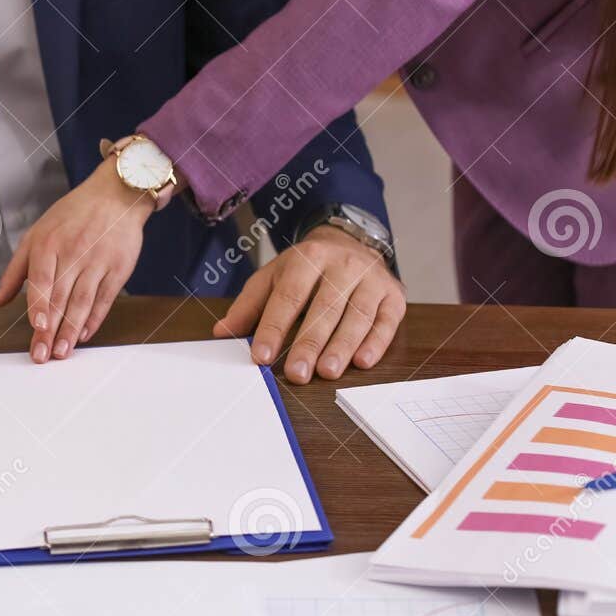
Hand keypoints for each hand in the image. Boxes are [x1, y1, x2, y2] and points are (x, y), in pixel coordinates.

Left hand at [0, 160, 151, 361]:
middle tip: (43, 355)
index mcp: (49, 244)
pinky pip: (105, 298)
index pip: (41, 281)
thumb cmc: (71, 216)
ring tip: (62, 352)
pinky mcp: (119, 267)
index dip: (39, 306)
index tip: (37, 329)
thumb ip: (15, 271)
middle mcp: (74, 252)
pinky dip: (94, 319)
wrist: (115, 195)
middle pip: (60, 297)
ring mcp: (98, 260)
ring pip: (83, 301)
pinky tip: (84, 335)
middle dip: (51, 330)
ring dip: (72, 330)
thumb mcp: (36, 235)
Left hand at [214, 225, 405, 382]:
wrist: (350, 242)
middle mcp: (343, 265)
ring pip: (357, 315)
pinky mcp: (393, 294)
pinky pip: (387, 320)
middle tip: (297, 374)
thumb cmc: (306, 268)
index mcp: (307, 257)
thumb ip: (249, 306)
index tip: (261, 356)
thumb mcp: (272, 277)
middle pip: (325, 308)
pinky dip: (376, 342)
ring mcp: (371, 278)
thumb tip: (222, 333)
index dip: (274, 327)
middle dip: (309, 343)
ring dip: (342, 346)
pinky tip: (363, 362)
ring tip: (327, 372)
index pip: (289, 296)